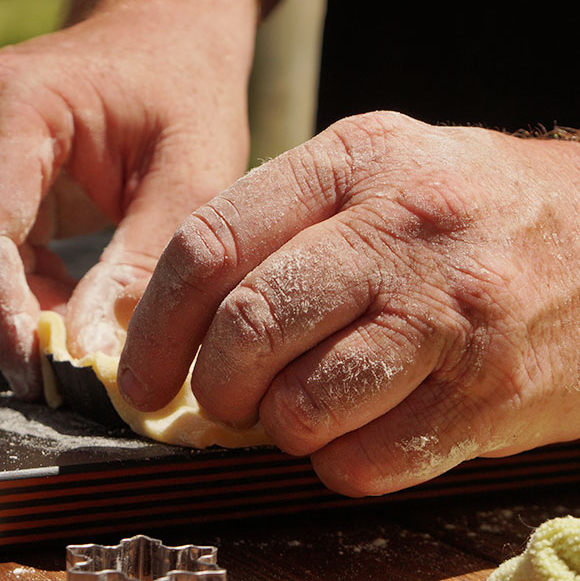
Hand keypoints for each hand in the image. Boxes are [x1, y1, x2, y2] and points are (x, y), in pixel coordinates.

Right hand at [0, 0, 257, 397]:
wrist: (159, 38)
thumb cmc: (182, 91)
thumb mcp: (193, 174)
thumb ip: (142, 264)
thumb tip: (88, 353)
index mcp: (8, 104)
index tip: (39, 374)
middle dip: (3, 320)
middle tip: (69, 368)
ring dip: (5, 306)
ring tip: (75, 321)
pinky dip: (5, 285)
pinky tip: (59, 291)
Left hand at [118, 111, 579, 494]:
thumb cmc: (463, 213)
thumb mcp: (372, 173)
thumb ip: (276, 224)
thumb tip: (174, 312)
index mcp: (352, 163)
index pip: (210, 244)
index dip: (155, 324)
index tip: (141, 375)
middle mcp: (399, 232)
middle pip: (247, 329)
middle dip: (212, 385)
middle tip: (218, 397)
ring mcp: (446, 317)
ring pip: (300, 407)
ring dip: (276, 426)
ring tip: (298, 406)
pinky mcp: (484, 398)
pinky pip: (362, 462)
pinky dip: (335, 461)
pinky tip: (354, 428)